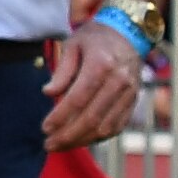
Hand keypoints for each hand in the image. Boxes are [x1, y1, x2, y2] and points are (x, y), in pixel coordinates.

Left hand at [40, 23, 145, 151]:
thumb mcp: (73, 45)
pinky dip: (99, 137)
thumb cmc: (95, 38)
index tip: (44, 128)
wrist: (129, 33)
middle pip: (92, 117)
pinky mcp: (133, 101)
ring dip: (82, 140)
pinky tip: (81, 140)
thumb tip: (48, 93)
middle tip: (49, 144)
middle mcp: (119, 81)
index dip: (60, 116)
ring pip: (105, 127)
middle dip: (68, 135)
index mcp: (101, 64)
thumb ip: (62, 71)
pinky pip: (117, 126)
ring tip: (61, 145)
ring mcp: (129, 93)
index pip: (78, 98)